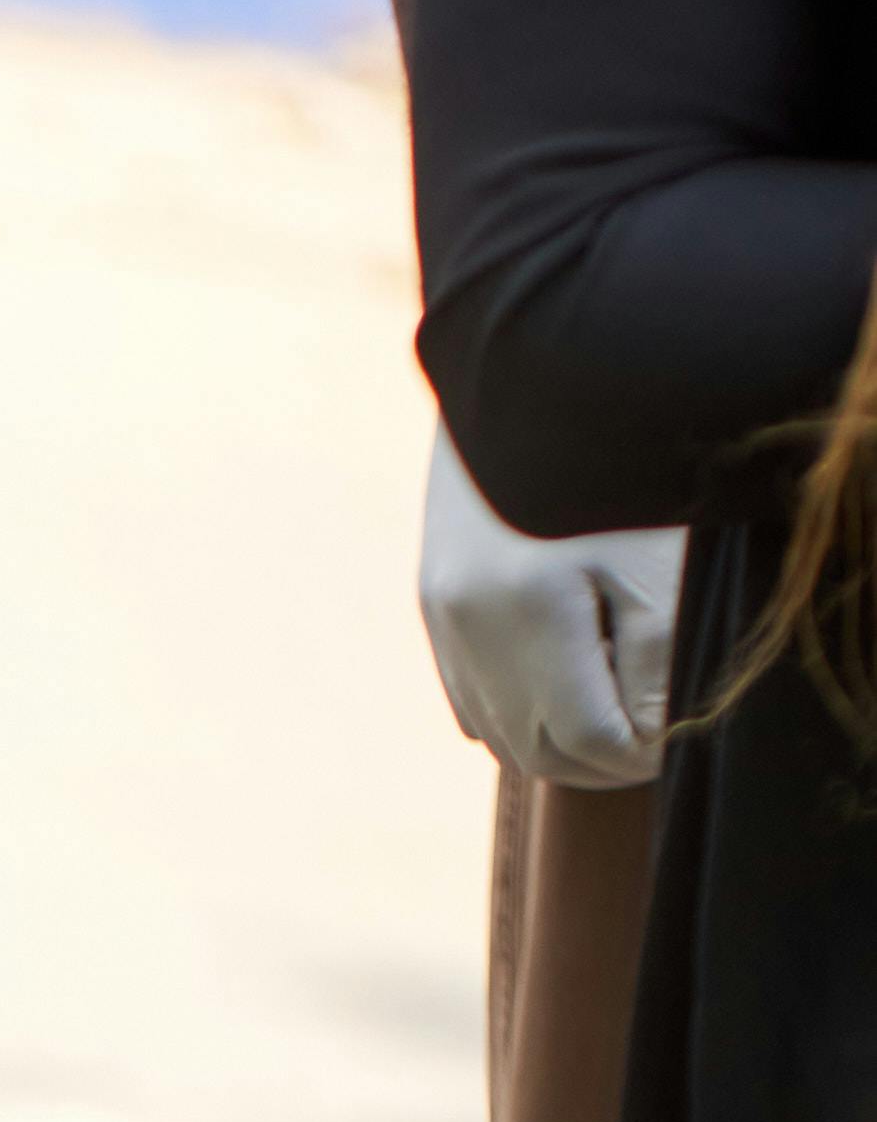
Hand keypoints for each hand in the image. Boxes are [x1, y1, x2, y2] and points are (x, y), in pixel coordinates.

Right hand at [423, 425, 683, 789]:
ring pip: (494, 728)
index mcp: (523, 612)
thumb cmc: (624, 459)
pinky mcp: (432, 595)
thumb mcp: (662, 562)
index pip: (589, 739)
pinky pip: (468, 692)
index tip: (689, 735)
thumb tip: (644, 743)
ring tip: (620, 715)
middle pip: (533, 747)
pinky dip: (516, 708)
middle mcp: (463, 622)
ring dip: (556, 739)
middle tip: (662, 739)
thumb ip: (657, 665)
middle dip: (602, 760)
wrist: (538, 362)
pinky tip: (561, 688)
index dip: (647, 755)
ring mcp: (439, 610)